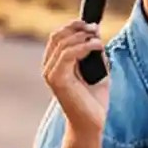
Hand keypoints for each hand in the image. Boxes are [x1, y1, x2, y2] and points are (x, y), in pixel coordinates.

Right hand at [42, 19, 110, 135]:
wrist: (92, 123)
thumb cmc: (94, 100)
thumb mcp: (98, 70)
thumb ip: (94, 52)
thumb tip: (95, 32)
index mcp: (55, 64)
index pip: (57, 36)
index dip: (73, 26)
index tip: (92, 24)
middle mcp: (49, 67)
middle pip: (57, 36)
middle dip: (77, 28)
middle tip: (95, 28)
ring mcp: (51, 73)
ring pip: (62, 43)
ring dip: (82, 37)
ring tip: (98, 40)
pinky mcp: (57, 80)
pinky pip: (67, 55)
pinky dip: (84, 47)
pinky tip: (97, 46)